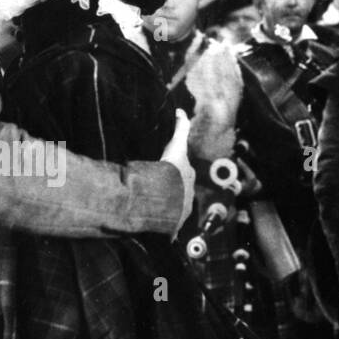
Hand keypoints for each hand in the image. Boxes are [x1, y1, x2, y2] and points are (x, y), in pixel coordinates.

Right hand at [161, 109, 195, 229]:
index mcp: (188, 177)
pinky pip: (167, 228)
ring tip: (150, 209)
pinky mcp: (173, 226)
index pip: (184, 172)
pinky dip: (160, 227)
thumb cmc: (172, 170)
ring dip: (165, 210)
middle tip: (156, 190)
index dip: (175, 171)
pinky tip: (151, 226)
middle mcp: (188, 195)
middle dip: (171, 192)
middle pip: (179, 192)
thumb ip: (180, 128)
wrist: (167, 195)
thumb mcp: (175, 146)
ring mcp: (181, 212)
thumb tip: (180, 110)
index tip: (166, 173)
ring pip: (173, 210)